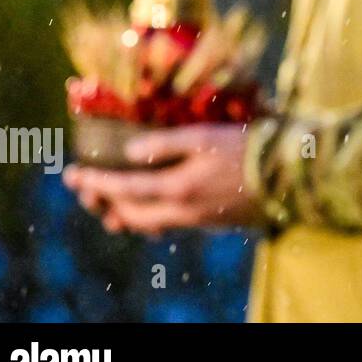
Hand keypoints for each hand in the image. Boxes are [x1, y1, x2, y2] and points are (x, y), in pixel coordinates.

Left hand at [63, 124, 260, 236]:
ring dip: (124, 215)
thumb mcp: (205, 136)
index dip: (95, 181)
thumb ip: (166, 143)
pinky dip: (151, 218)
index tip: (70, 173)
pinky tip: (152, 209)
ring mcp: (199, 220)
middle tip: (84, 189)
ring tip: (108, 206)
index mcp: (177, 188)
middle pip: (131, 214)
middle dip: (103, 202)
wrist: (290, 177)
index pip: (123, 188)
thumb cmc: (249, 148)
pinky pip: (170, 225)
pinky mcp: (214, 222)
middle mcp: (183, 211)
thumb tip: (129, 151)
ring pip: (150, 224)